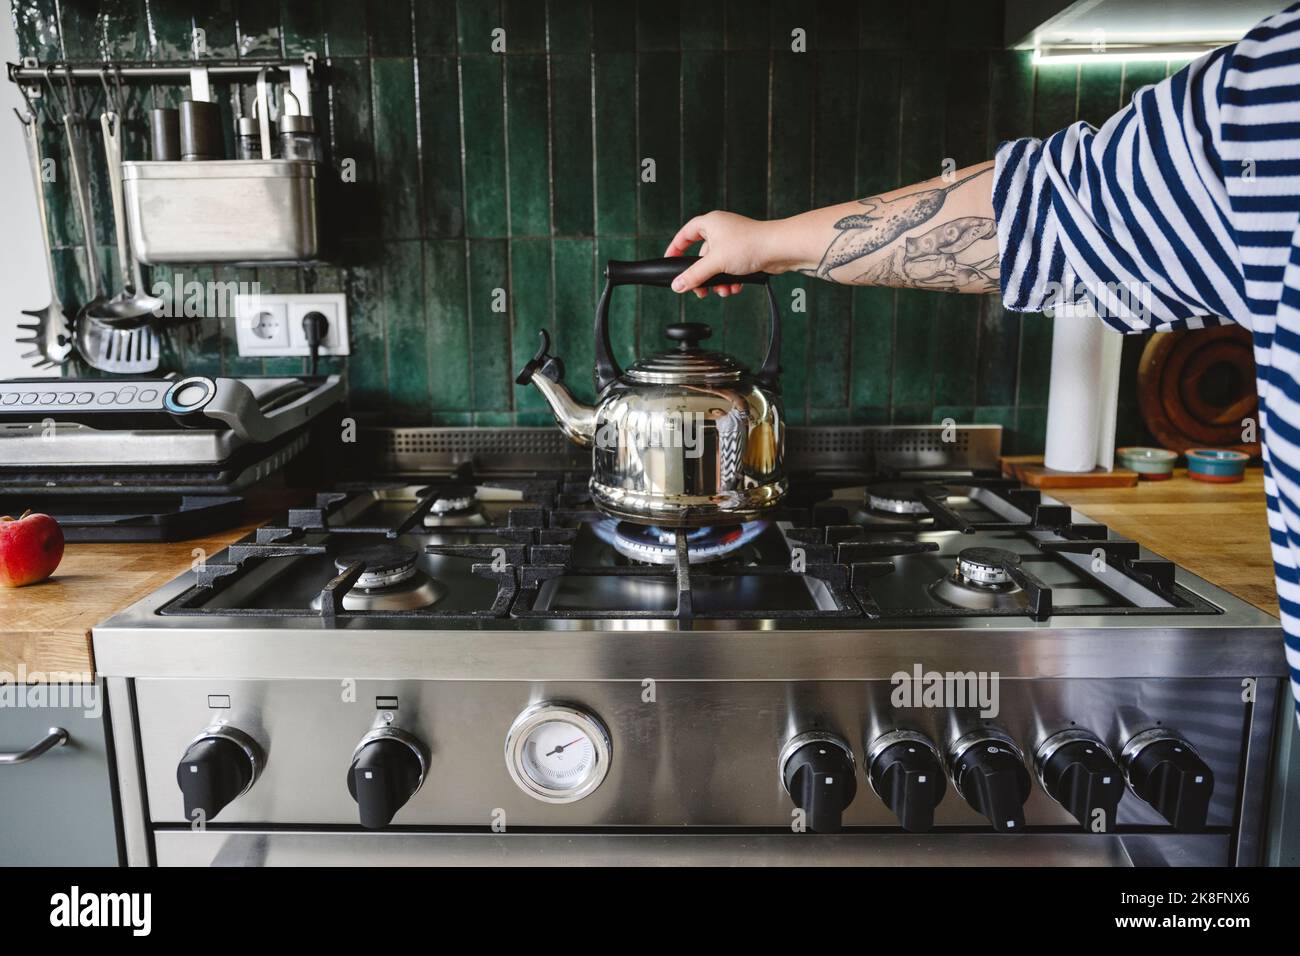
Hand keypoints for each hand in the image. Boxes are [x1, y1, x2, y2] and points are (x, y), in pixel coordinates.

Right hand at [663, 212, 777, 297]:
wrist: (779, 249)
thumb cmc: (749, 245)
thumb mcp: (715, 263)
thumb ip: (694, 275)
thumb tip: (677, 285)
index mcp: (710, 223)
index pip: (686, 234)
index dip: (675, 248)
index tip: (669, 261)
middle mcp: (721, 230)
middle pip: (702, 256)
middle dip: (703, 276)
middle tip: (700, 290)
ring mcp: (734, 242)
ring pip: (717, 266)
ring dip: (718, 282)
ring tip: (723, 291)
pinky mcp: (745, 253)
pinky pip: (731, 269)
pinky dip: (730, 280)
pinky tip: (734, 288)